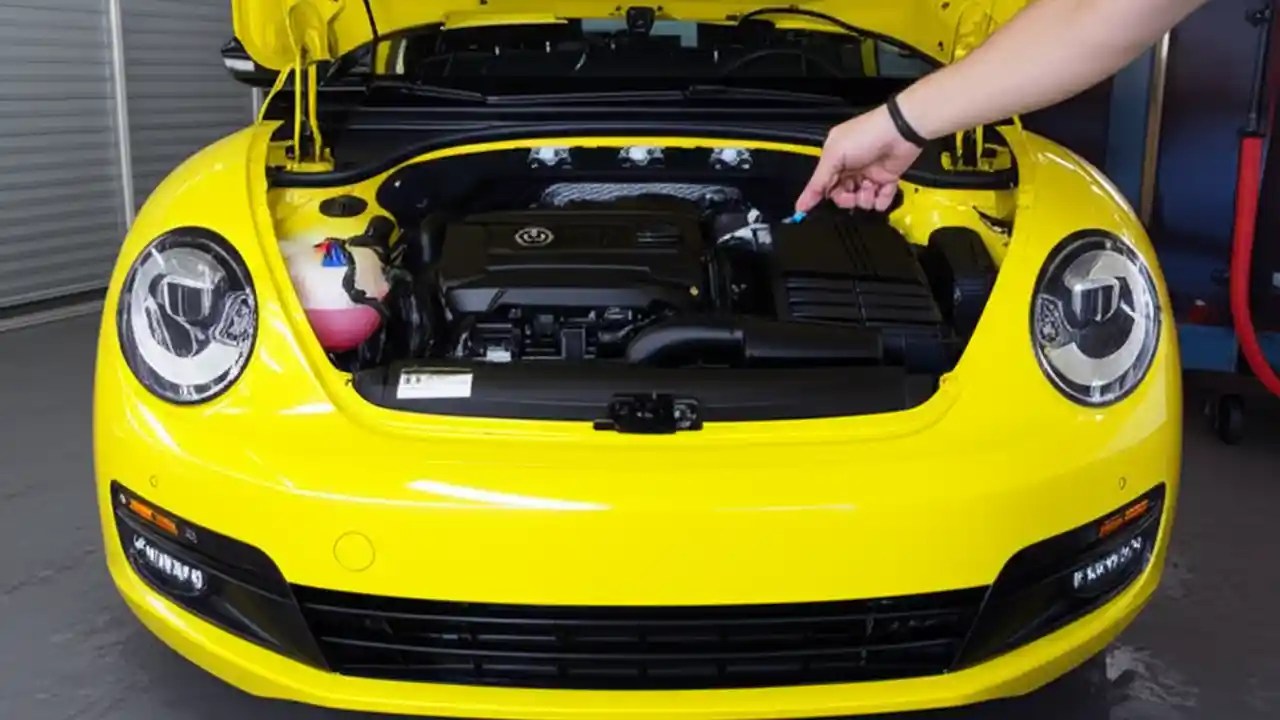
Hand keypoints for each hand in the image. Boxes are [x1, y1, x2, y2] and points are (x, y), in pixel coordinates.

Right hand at [795, 105, 923, 212]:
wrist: (901, 132)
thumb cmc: (866, 136)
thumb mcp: (834, 156)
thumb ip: (818, 183)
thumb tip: (800, 204)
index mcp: (835, 158)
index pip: (824, 186)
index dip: (823, 197)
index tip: (817, 212)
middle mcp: (851, 167)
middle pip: (842, 196)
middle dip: (848, 199)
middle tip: (853, 194)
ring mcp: (869, 174)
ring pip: (862, 200)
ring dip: (866, 198)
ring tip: (870, 186)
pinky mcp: (886, 179)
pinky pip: (881, 200)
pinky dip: (882, 199)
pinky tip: (882, 189)